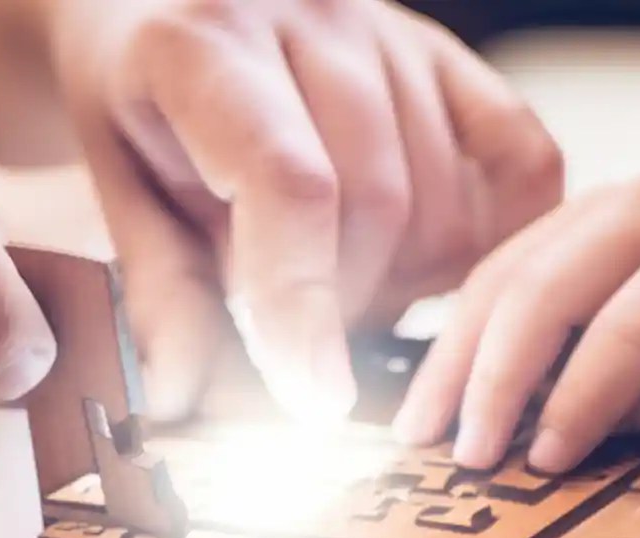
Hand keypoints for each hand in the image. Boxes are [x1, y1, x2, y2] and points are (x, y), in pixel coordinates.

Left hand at [43, 0, 560, 420]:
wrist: (169, 11)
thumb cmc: (141, 98)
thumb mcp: (119, 186)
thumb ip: (158, 284)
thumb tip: (183, 391)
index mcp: (204, 45)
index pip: (288, 184)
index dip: (305, 303)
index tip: (314, 398)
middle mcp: (314, 17)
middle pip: (375, 201)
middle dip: (342, 303)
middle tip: (298, 333)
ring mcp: (392, 31)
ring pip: (442, 198)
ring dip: (402, 280)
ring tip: (339, 284)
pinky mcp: (446, 54)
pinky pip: (519, 155)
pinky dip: (491, 233)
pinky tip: (427, 266)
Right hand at [394, 176, 639, 471]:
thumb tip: (579, 425)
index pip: (623, 333)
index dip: (576, 404)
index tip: (542, 466)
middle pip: (539, 294)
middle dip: (488, 382)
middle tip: (460, 455)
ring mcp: (602, 203)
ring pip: (501, 277)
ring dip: (452, 357)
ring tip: (419, 426)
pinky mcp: (572, 219)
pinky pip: (500, 268)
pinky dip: (462, 328)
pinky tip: (440, 380)